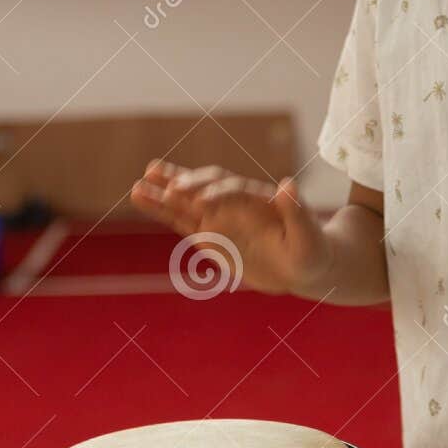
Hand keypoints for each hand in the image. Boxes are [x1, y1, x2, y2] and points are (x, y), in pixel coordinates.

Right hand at [130, 161, 332, 296]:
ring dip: (162, 193)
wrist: (302, 265)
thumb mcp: (309, 235)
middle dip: (186, 184)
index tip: (204, 203)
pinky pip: (180, 219)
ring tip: (137, 185)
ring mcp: (218, 217)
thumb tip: (288, 184)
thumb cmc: (310, 250)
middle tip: (164, 182)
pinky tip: (140, 195)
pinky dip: (160, 209)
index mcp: (257, 198)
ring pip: (185, 202)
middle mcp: (234, 203)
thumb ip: (297, 212)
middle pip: (205, 186)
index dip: (218, 193)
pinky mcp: (207, 234)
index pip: (233, 190)